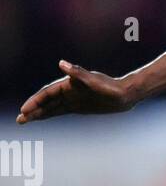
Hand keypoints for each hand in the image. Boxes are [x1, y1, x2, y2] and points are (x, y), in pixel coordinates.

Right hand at [17, 61, 132, 124]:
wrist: (126, 94)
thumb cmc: (112, 88)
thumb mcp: (95, 82)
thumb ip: (78, 74)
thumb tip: (62, 64)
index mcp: (69, 84)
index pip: (47, 94)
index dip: (35, 102)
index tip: (25, 111)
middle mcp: (69, 90)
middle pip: (46, 101)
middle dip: (32, 110)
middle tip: (20, 120)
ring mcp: (73, 98)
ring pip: (51, 107)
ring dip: (37, 113)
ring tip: (24, 121)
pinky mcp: (78, 106)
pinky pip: (60, 110)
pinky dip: (49, 114)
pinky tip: (41, 117)